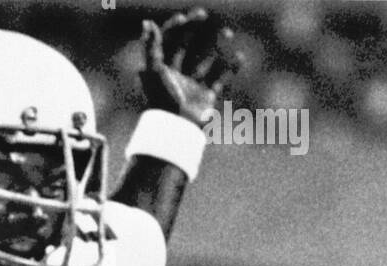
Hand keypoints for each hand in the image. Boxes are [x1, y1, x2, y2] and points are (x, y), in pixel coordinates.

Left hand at [139, 8, 240, 127]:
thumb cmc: (162, 100)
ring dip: (217, 46)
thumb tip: (147, 22)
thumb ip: (151, 47)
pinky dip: (230, 68)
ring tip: (228, 32)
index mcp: (162, 70)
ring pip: (206, 61)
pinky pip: (220, 79)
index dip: (174, 29)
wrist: (176, 130)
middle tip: (203, 15)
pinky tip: (238, 56)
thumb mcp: (154, 71)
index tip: (185, 18)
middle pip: (186, 48)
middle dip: (194, 31)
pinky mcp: (206, 98)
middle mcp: (177, 77)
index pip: (167, 43)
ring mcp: (192, 87)